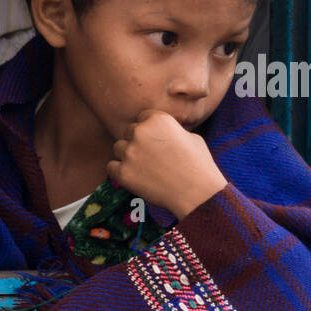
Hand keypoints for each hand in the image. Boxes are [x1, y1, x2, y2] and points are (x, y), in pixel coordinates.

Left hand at [107, 110, 227, 219]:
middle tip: (152, 157)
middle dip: (138, 142)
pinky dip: (121, 172)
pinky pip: (112, 167)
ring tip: (146, 168)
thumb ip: (171, 130)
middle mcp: (140, 132)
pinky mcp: (123, 172)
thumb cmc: (199, 165)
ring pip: (119, 148)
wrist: (197, 193)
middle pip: (129, 131)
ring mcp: (130, 152)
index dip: (150, 130)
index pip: (143, 117)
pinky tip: (136, 177)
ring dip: (128, 155)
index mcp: (158, 119)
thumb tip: (162, 133)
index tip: (157, 141)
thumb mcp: (191, 137)